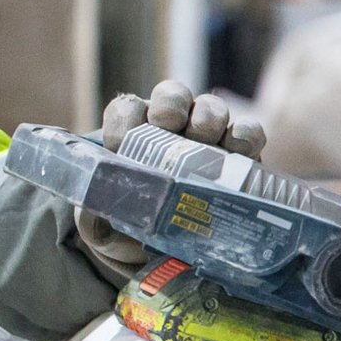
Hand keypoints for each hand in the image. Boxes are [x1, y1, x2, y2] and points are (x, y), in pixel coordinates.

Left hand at [79, 80, 269, 275]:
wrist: (173, 244)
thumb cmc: (135, 219)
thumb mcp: (106, 217)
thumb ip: (96, 209)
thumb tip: (92, 210)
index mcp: (132, 133)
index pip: (126, 110)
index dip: (126, 119)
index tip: (122, 142)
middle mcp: (171, 127)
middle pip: (172, 96)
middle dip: (170, 105)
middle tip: (168, 124)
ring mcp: (208, 137)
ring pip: (211, 109)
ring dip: (207, 118)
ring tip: (204, 139)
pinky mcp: (241, 155)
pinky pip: (247, 133)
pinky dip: (245, 136)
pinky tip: (240, 150)